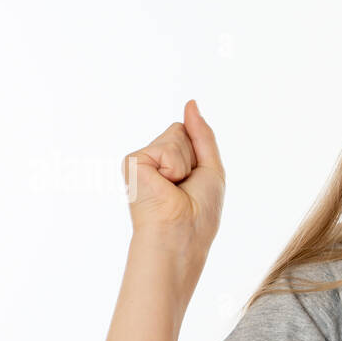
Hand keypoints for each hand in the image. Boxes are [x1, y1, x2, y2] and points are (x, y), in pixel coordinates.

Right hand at [121, 99, 224, 248]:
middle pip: (180, 130)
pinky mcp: (132, 162)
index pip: (189, 135)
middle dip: (193, 158)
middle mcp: (152, 162)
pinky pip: (166, 147)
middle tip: (184, 187)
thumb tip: (191, 103)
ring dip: (185, 164)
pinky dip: (174, 167)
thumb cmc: (198, 215)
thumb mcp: (209, 169)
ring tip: (175, 189)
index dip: (200, 157)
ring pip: (175, 135)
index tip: (194, 183)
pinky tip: (164, 185)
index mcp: (169, 166)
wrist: (180, 236)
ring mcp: (141, 162)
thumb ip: (202, 135)